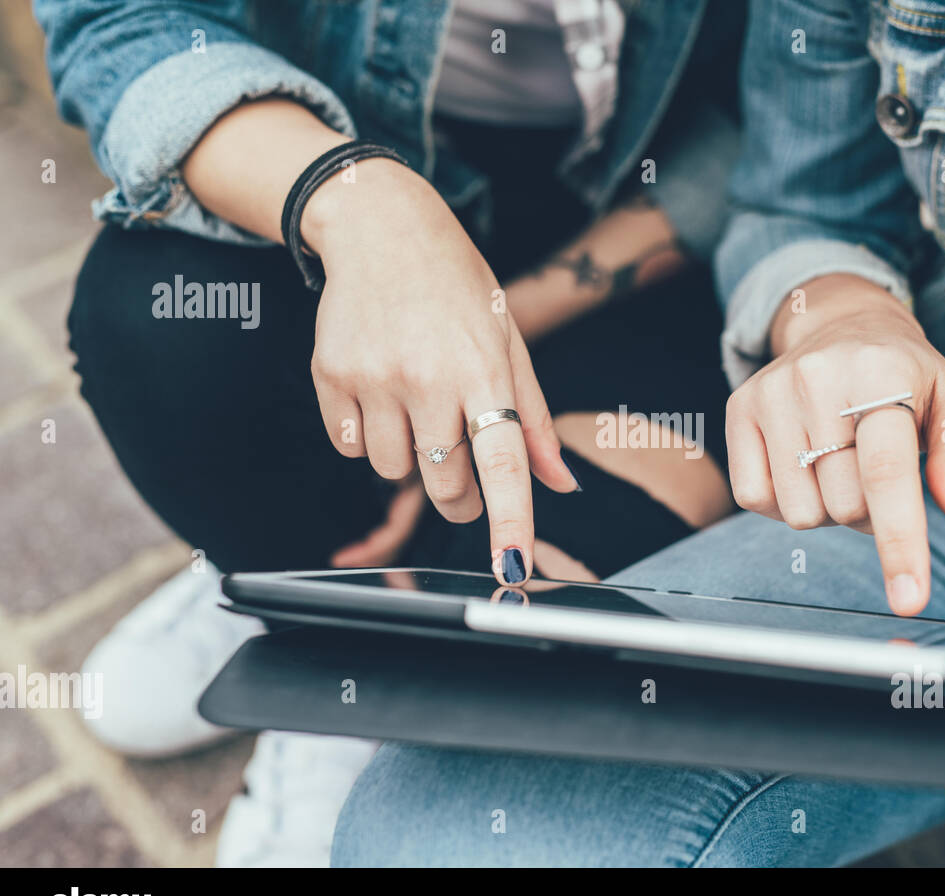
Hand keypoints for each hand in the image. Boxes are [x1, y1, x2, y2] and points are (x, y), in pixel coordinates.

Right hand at [303, 159, 577, 583]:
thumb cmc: (458, 288)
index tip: (512, 567)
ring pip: (393, 471)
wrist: (382, 227)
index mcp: (484, 369)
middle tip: (462, 459)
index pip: (503, 461)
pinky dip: (363, 435)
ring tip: (415, 400)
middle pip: (445, 486)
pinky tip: (378, 390)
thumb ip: (535, 420)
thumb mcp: (510, 342)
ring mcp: (375, 377)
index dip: (509, 521)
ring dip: (408, 456)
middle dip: (460, 494)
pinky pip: (347, 447)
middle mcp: (428, 376)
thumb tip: (561, 485)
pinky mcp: (330, 375)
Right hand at [727, 275, 944, 613]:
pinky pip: (754, 498)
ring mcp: (771, 393)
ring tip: (840, 464)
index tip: (908, 599)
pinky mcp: (738, 409)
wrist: (841, 325)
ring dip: (827, 508)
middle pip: (843, 506)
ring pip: (799, 511)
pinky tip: (803, 465)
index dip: (899, 541)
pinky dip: (784, 500)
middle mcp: (817, 379)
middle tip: (876, 474)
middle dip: (868, 512)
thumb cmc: (905, 376)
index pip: (887, 473)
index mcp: (880, 373)